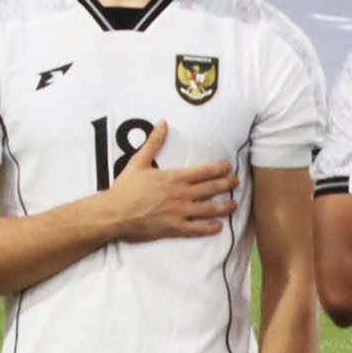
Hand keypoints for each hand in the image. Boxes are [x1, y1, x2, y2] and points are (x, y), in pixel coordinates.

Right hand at [97, 119, 236, 241]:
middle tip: (236, 182)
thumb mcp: (138, 162)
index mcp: (175, 177)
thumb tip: (163, 123)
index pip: (204, 171)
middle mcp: (182, 194)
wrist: (114, 213)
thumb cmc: (125, 188)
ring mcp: (180, 212)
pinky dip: (210, 228)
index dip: (220, 168)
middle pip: (211, 188)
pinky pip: (197, 229)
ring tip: (233, 205)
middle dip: (227, 184)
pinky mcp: (175, 228)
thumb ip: (154, 143)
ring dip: (224, 206)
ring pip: (209, 209)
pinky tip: (218, 226)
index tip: (229, 167)